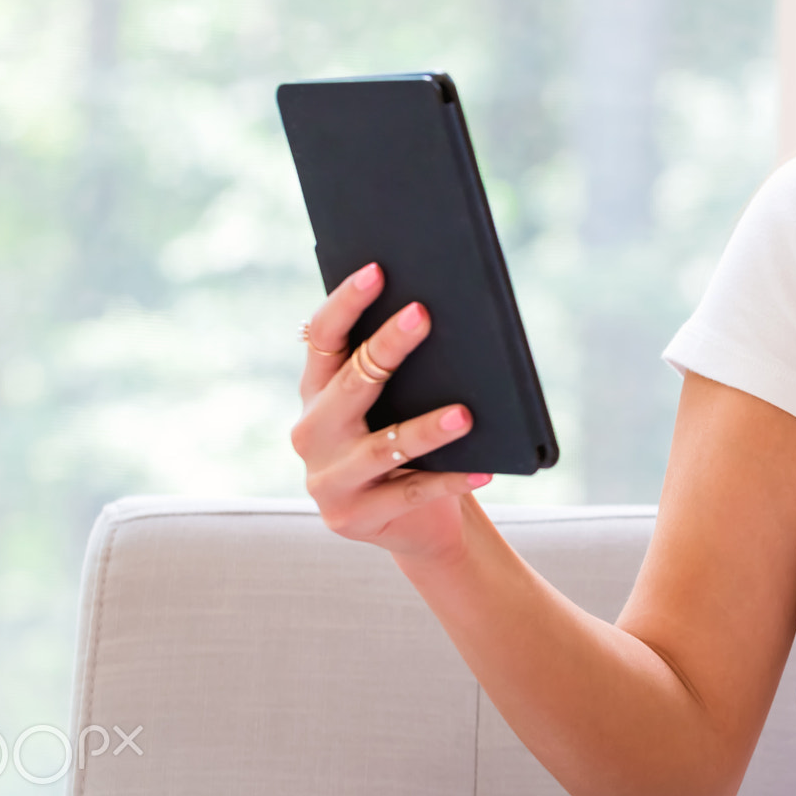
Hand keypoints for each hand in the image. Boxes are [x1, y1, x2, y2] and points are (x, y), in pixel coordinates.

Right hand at [291, 261, 488, 562]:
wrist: (413, 525)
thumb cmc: (407, 449)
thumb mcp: (395, 406)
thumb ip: (395, 370)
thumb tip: (439, 313)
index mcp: (316, 393)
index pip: (323, 338)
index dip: (346, 302)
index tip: (377, 269)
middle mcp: (311, 433)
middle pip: (351, 383)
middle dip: (388, 346)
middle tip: (424, 315)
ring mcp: (328, 480)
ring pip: (382, 447)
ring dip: (425, 430)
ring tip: (465, 414)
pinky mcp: (353, 518)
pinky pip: (411, 493)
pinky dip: (450, 480)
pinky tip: (483, 469)